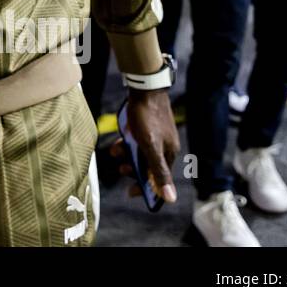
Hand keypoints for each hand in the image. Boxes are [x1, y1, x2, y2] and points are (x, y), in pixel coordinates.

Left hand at [110, 88, 179, 204]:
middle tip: (122, 169)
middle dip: (134, 170)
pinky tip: (117, 143)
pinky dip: (127, 144)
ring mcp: (156, 135)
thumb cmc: (148, 117)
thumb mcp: (150, 146)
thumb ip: (158, 171)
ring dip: (127, 156)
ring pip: (141, 153)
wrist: (145, 87)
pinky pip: (137, 141)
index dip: (147, 188)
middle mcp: (165, 146)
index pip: (160, 178)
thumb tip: (171, 199)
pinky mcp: (147, 126)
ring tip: (116, 154)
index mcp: (169, 153)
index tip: (131, 192)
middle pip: (150, 166)